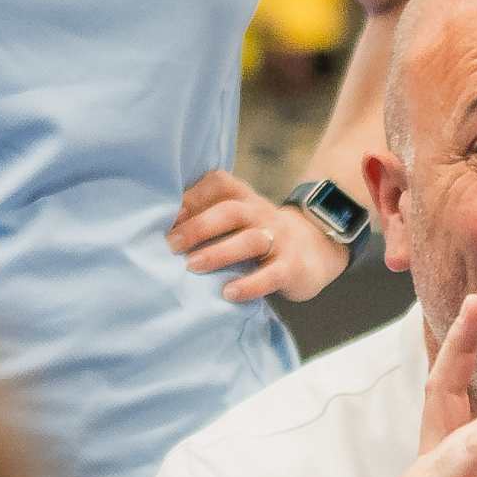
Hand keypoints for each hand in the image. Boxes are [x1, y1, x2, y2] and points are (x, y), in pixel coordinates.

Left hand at [172, 169, 342, 307]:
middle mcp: (261, 213)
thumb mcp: (239, 218)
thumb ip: (209, 216)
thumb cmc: (260, 234)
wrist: (316, 248)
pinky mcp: (291, 266)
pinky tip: (229, 292)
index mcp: (244, 198)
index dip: (192, 196)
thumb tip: (160, 230)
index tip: (167, 216)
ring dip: (219, 253)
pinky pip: (271, 274)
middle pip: (230, 211)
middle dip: (199, 226)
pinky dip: (250, 284)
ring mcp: (279, 239)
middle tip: (171, 244)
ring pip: (250, 240)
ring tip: (192, 266)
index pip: (219, 184)